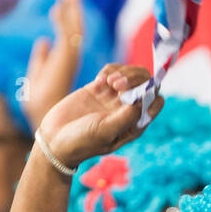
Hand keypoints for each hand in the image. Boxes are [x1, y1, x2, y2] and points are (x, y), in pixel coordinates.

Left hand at [23, 0, 84, 131]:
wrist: (46, 120)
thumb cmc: (40, 107)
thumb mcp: (35, 78)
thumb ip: (39, 59)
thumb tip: (42, 41)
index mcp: (63, 63)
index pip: (66, 37)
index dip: (63, 20)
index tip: (57, 7)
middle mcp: (70, 59)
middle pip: (72, 28)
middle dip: (71, 8)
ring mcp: (70, 57)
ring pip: (73, 27)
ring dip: (72, 7)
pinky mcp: (68, 56)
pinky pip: (67, 31)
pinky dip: (65, 17)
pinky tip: (59, 5)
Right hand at [38, 64, 163, 169]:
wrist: (54, 139)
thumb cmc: (82, 141)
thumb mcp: (106, 131)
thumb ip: (127, 117)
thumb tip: (144, 99)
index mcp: (135, 125)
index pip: (155, 102)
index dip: (150, 93)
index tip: (134, 94)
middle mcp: (127, 110)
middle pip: (145, 84)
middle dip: (135, 79)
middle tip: (117, 84)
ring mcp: (113, 98)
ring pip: (131, 75)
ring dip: (123, 72)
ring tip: (108, 81)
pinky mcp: (99, 88)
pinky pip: (113, 71)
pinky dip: (110, 70)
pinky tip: (100, 80)